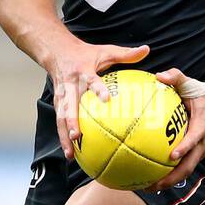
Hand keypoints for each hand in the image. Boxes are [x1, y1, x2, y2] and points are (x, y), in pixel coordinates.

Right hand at [47, 39, 149, 159]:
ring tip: (71, 154)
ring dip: (65, 136)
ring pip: (61, 117)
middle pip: (69, 105)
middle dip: (72, 121)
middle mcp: (70, 86)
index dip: (98, 89)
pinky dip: (64, 138)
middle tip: (78, 136)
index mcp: (83, 72)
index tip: (107, 99)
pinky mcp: (58, 103)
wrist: (58, 52)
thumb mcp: (105, 51)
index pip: (91, 81)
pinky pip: (60, 123)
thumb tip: (147, 49)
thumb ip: (125, 54)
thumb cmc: (86, 54)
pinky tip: (71, 155)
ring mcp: (62, 96)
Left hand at [151, 67, 204, 189]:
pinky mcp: (195, 154)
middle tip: (153, 184)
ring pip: (185, 171)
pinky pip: (182, 168)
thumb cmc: (202, 94)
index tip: (172, 156)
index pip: (194, 140)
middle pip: (188, 166)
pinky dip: (168, 175)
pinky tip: (150, 178)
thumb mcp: (190, 83)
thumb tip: (158, 75)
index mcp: (202, 127)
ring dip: (168, 182)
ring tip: (148, 188)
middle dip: (171, 178)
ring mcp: (199, 151)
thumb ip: (175, 77)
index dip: (184, 148)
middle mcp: (202, 143)